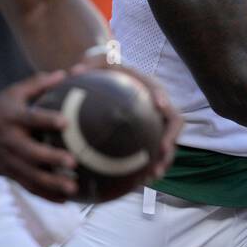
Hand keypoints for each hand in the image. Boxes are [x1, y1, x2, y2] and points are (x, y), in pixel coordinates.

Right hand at [0, 71, 77, 202]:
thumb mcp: (13, 93)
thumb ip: (39, 84)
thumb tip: (66, 73)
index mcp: (12, 118)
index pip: (30, 119)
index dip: (47, 120)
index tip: (66, 122)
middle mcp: (10, 141)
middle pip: (31, 153)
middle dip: (51, 159)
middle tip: (72, 162)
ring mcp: (9, 161)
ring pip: (31, 175)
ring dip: (52, 184)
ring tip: (73, 189)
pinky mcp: (10, 174)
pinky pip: (28, 187)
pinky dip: (46, 196)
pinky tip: (65, 201)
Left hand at [65, 56, 183, 182]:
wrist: (114, 82)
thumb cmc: (106, 72)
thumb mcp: (98, 64)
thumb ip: (89, 66)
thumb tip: (72, 70)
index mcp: (149, 87)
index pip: (160, 92)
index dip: (163, 99)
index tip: (160, 105)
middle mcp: (159, 107)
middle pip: (173, 123)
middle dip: (171, 138)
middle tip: (162, 151)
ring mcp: (157, 124)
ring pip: (167, 143)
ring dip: (164, 160)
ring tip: (153, 175)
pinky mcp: (150, 138)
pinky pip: (154, 154)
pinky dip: (148, 167)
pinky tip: (137, 183)